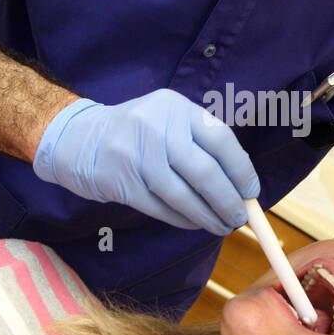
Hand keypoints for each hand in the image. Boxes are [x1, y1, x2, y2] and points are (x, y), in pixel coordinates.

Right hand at [33, 91, 259, 235]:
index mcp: (176, 108)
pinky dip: (183, 220)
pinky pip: (161, 208)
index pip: (220, 140)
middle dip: (227, 201)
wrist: (82, 138)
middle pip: (204, 172)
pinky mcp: (121, 182)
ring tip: (221, 226)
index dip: (241, 170)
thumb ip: (203, 144)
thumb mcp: (170, 120)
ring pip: (182, 196)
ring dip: (207, 216)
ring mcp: (136, 155)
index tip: (252, 193)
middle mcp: (156, 127)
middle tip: (239, 218)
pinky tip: (195, 224)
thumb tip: (243, 186)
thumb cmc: (141, 133)